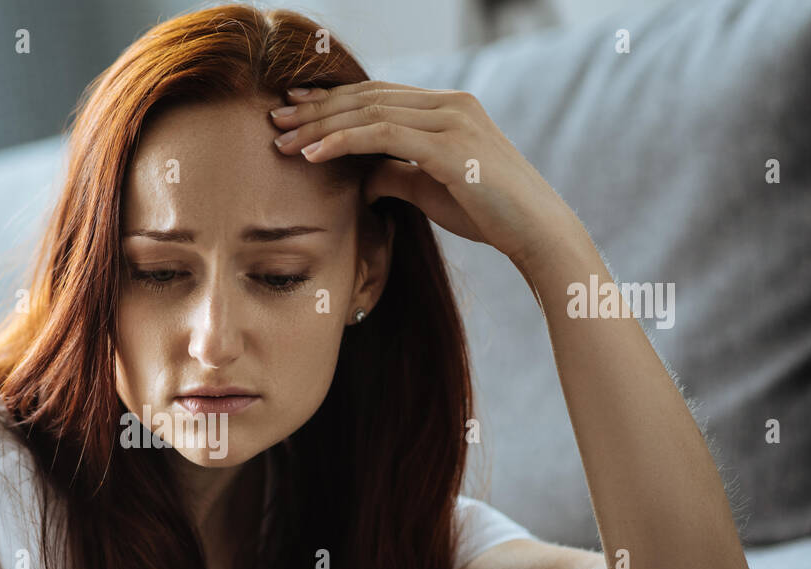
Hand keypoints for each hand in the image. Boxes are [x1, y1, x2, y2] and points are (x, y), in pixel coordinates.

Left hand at [268, 81, 587, 270]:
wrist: (536, 231)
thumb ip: (396, 175)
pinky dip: (343, 142)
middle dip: (316, 108)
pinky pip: (382, 135)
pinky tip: (312, 154)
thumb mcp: (431, 190)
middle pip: (367, 97)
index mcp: (448, 108)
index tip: (294, 109)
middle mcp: (450, 104)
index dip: (333, 101)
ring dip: (321, 125)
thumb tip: (362, 180)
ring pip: (369, 111)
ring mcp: (451, 119)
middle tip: (274, 118)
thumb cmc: (489, 214)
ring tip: (283, 140)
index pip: (378, 95)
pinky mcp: (449, 145)